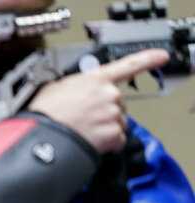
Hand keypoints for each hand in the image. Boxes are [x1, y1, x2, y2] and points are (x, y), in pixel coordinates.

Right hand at [28, 49, 168, 153]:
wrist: (43, 137)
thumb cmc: (44, 114)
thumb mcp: (54, 88)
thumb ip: (73, 86)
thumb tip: (70, 91)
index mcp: (96, 79)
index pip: (128, 65)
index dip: (148, 59)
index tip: (162, 57)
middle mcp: (109, 94)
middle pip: (118, 103)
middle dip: (105, 112)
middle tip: (85, 119)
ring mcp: (113, 114)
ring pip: (117, 123)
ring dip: (104, 128)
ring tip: (83, 132)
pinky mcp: (114, 134)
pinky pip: (116, 140)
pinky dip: (106, 144)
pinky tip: (89, 141)